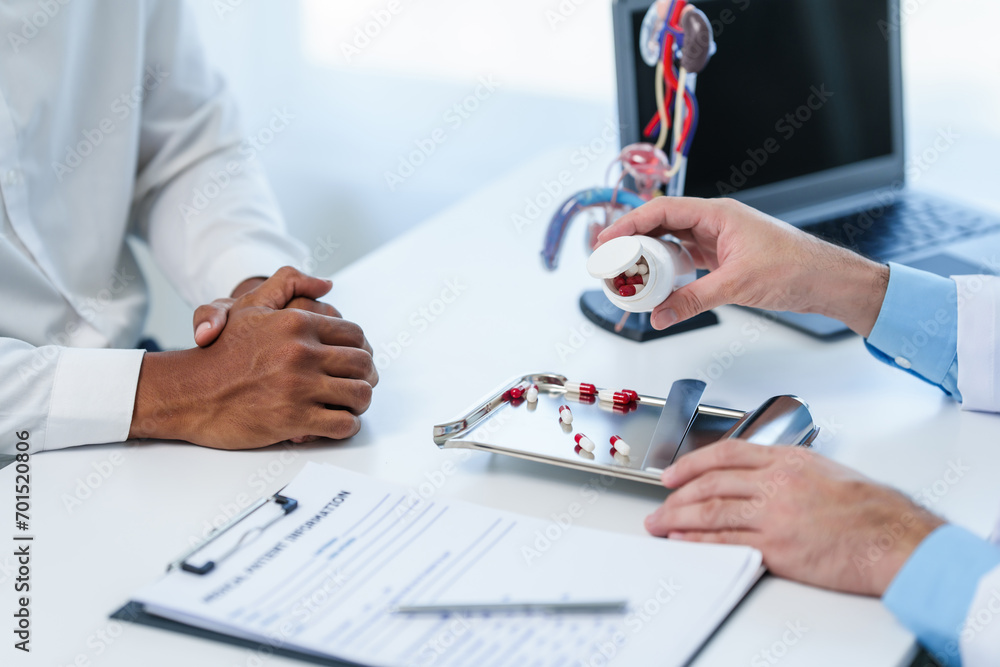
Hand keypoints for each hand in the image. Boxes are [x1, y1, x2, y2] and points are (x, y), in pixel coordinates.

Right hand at [129, 267, 378, 449]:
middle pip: (362, 365)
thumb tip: (326, 284)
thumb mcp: (250, 305)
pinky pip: (342, 425)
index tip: (354, 362)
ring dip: (359, 403)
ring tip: (348, 406)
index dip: (361, 350)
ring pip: (359, 395)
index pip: (355, 335)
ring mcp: (300, 387)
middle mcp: (302, 352)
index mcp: (298, 324)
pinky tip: (335, 424)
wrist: (188, 391)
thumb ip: (288, 283)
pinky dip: (346, 427)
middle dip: (365, 377)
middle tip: (355, 385)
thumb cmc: (220, 352)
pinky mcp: (294, 419)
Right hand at [596, 198, 889, 334]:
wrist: (826, 281)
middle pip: (661, 224)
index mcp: (718, 214)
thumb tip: (660, 314)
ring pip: (672, 244)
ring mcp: (718, 240)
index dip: (630, 222)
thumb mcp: (737, 285)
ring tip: (627, 274)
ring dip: (649, 258)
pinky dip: (668, 273)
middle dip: (632, 240)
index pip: (662, 210)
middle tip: (609, 259)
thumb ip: (694, 300)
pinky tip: (657, 287)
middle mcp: (715, 223)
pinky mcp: (723, 259)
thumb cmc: (796, 267)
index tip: (608, 239)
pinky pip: (685, 261)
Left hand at [644, 440, 943, 596]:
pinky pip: (726, 540)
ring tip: (660, 524)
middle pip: (711, 483)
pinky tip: (683, 539)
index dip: (692, 462)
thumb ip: (785, 469)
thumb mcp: (824, 469)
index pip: (726, 453)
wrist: (893, 538)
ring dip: (678, 517)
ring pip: (711, 511)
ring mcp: (774, 515)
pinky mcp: (776, 547)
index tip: (674, 473)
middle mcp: (776, 484)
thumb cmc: (869, 508)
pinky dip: (698, 540)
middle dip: (678, 494)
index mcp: (787, 460)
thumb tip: (754, 476)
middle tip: (661, 502)